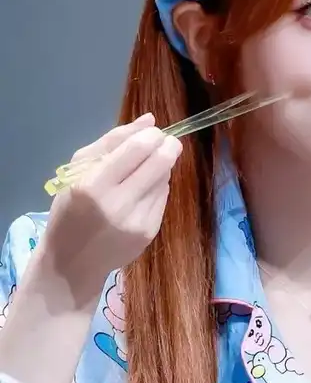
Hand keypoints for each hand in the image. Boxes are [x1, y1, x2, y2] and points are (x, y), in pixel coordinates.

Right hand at [39, 113, 181, 303]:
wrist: (72, 262)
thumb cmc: (70, 209)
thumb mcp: (78, 169)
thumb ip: (113, 141)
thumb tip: (150, 120)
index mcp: (93, 184)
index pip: (138, 148)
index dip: (153, 135)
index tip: (153, 132)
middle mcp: (118, 203)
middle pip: (160, 161)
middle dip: (168, 146)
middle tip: (165, 142)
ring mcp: (137, 221)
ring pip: (164, 179)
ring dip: (160, 169)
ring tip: (141, 173)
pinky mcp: (149, 233)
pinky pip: (162, 198)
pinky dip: (156, 189)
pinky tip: (139, 194)